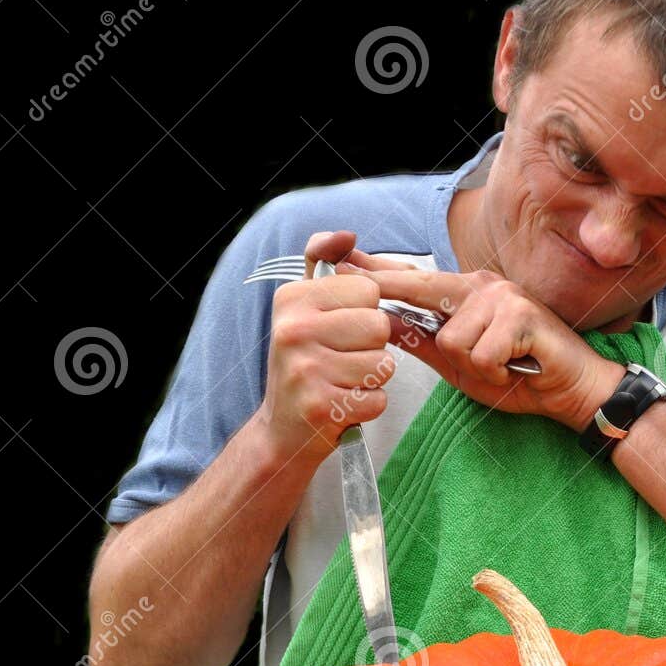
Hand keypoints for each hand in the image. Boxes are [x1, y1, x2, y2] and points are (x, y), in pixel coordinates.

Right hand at [257, 230, 395, 459]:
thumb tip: (346, 234)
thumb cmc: (304, 365)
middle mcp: (293, 330)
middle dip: (372, 347)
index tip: (339, 331)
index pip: (368, 290)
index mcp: (292, 299)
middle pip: (379, 326)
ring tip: (342, 383)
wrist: (282, 431)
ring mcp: (305, 370)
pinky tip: (343, 406)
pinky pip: (378, 398)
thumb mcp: (305, 309)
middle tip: (342, 361)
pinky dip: (368, 406)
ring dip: (371, 379)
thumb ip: (324, 265)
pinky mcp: (322, 408)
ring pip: (383, 364)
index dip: (365, 313)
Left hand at [337, 256, 624, 431]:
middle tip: (374, 294)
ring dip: (473, 366)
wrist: (571, 392)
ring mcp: (503, 297)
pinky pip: (481, 353)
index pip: (414, 280)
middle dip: (402, 299)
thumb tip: (384, 323)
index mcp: (466, 294)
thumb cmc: (518, 375)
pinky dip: (495, 372)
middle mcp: (482, 286)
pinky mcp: (521, 316)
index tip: (342, 262)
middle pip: (424, 292)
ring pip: (452, 338)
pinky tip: (515, 369)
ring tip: (500, 368)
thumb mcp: (460, 363)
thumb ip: (424, 340)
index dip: (379, 273)